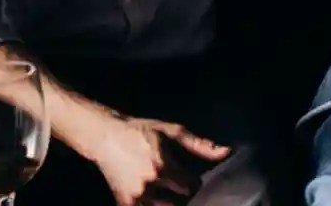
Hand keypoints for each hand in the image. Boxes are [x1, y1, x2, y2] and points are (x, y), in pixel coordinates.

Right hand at [88, 115, 230, 205]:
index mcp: (163, 166)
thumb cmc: (139, 131)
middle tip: (178, 183)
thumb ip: (198, 144)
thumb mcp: (170, 132)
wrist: (104, 137)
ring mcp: (136, 197)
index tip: (189, 175)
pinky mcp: (125, 204)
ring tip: (168, 191)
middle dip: (183, 193)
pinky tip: (156, 197)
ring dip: (170, 203)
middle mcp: (149, 184)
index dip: (193, 181)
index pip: (191, 185)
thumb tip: (226, 152)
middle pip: (181, 201)